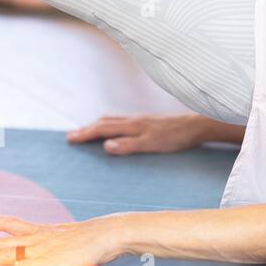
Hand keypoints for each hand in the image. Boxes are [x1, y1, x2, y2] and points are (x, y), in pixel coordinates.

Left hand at [0, 214, 124, 265]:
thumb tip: (53, 242)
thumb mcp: (69, 234)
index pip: (8, 222)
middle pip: (0, 241)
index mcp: (41, 230)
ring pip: (5, 253)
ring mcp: (41, 249)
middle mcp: (36, 237)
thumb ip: (56, 238)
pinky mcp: (48, 262)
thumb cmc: (93, 235)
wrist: (108, 233)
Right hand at [66, 113, 208, 154]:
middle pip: (105, 121)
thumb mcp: (151, 145)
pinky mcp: (148, 122)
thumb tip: (105, 145)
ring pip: (113, 119)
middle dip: (87, 128)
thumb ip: (128, 145)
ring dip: (98, 125)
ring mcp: (141, 119)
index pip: (103, 128)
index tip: (69, 139)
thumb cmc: (175, 137)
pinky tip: (115, 130)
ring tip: (88, 131)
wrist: (196, 126)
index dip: (85, 133)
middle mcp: (133, 119)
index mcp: (131, 125)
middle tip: (71, 136)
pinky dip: (110, 124)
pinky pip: (122, 121)